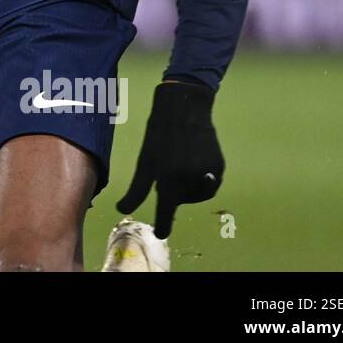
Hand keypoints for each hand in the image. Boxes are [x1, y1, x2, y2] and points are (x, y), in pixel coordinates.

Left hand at [117, 80, 223, 238]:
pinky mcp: (220, 168)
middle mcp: (188, 181)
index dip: (163, 225)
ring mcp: (207, 175)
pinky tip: (193, 162)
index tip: (161, 233)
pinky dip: (202, 180)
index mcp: (167, 179)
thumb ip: (136, 189)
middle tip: (168, 168)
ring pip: (197, 194)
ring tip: (180, 163)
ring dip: (188, 187)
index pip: (165, 212)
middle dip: (174, 191)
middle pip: (181, 200)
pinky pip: (210, 184)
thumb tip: (122, 209)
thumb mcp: (144, 161)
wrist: (185, 108)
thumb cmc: (158, 134)